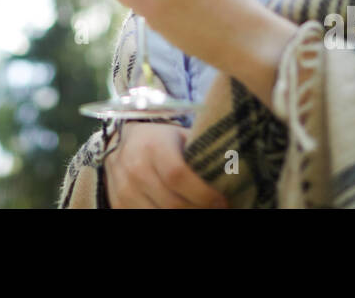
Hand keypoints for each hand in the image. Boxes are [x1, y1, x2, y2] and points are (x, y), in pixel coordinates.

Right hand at [105, 123, 228, 207]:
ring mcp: (124, 190)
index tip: (222, 200)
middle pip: (173, 204)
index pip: (178, 176)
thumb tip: (235, 169)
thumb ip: (202, 151)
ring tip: (200, 208)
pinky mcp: (119, 205)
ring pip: (160, 216)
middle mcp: (135, 169)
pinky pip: (146, 218)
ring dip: (186, 215)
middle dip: (200, 210)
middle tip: (216, 209)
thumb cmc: (162, 140)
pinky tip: (183, 209)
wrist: (123, 144)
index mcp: (153, 146)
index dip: (203, 193)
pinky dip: (166, 217)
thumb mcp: (181, 136)